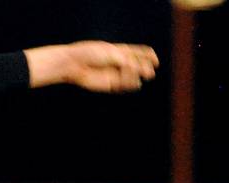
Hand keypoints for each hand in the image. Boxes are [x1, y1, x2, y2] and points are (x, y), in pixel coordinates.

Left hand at [27, 41, 158, 92]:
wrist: (74, 63)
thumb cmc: (91, 54)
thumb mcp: (112, 53)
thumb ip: (127, 61)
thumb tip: (142, 70)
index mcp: (122, 51)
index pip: (141, 53)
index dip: (150, 56)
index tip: (155, 59)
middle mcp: (121, 63)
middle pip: (140, 66)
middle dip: (146, 68)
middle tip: (148, 71)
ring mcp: (116, 75)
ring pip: (135, 78)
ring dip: (136, 75)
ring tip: (130, 71)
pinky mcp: (111, 86)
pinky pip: (125, 86)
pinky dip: (129, 83)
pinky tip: (124, 78)